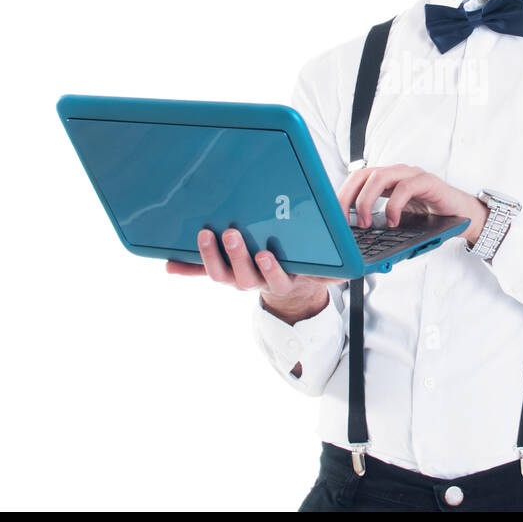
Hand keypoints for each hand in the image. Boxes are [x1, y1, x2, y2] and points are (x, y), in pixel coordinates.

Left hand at [165, 229, 346, 324]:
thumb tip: (354, 269)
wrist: (287, 287)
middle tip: (232, 234)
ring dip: (210, 256)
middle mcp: (256, 280)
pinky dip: (184, 267)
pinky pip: (199, 272)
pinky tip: (168, 262)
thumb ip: (336, 270)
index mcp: (279, 279)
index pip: (274, 278)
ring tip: (207, 234)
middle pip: (242, 275)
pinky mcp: (220, 272)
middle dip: (237, 255)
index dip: (268, 269)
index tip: (267, 255)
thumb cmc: (303, 267)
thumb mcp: (322, 271)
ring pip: (220, 273)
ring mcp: (236, 276)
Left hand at [340, 164, 490, 246]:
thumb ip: (377, 223)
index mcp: (385, 181)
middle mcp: (396, 173)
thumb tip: (349, 239)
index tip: (330, 218)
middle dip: (347, 198)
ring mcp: (411, 174)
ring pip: (380, 176)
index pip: (355, 180)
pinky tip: (393, 221)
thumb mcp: (396, 222)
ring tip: (366, 223)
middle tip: (342, 222)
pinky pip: (405, 187)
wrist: (462, 218)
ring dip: (367, 200)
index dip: (340, 196)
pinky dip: (394, 205)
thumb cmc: (428, 220)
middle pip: (362, 175)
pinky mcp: (427, 181)